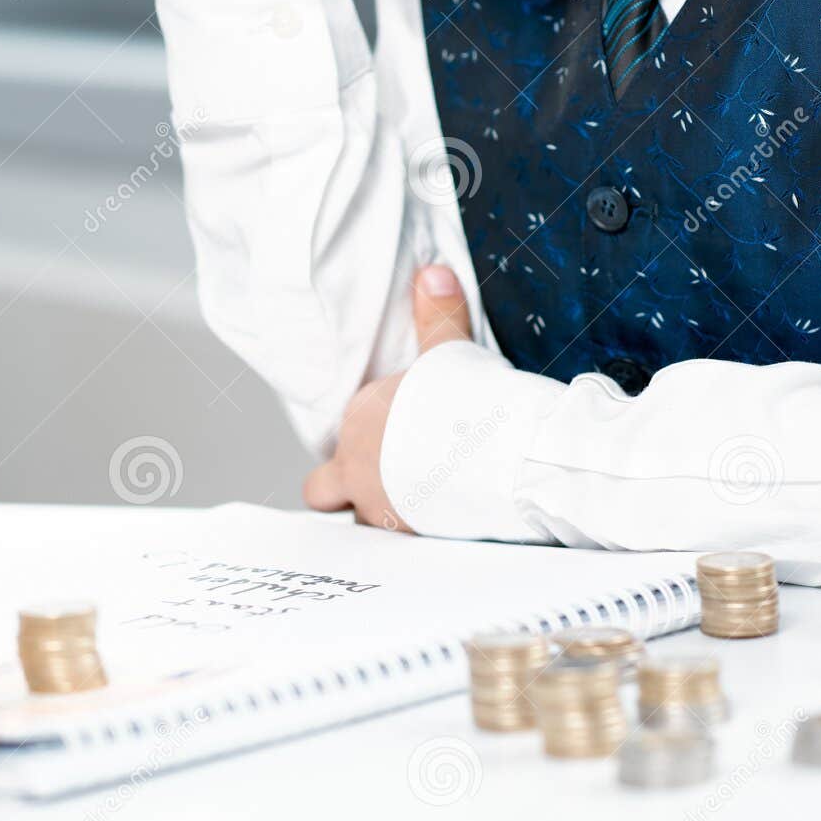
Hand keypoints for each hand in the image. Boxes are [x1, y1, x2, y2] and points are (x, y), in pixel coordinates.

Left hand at [302, 265, 472, 529]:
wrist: (499, 454)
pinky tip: (437, 534)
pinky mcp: (404, 542)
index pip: (345, 432)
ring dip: (377, 519)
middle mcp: (355, 467)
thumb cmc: (470, 401)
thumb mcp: (451, 350)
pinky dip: (409, 542)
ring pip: (356, 523)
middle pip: (321, 489)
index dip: (369, 438)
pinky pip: (393, 549)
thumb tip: (430, 272)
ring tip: (416, 511)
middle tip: (384, 482)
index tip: (399, 437)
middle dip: (343, 489)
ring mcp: (376, 509)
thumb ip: (438, 316)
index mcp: (360, 418)